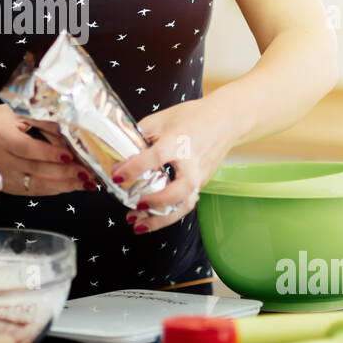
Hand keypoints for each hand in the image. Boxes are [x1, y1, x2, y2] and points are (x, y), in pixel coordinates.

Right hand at [0, 104, 95, 196]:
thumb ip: (37, 119)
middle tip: (88, 173)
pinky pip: (33, 192)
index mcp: (1, 138)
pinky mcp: (7, 187)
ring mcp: (4, 177)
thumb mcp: (11, 113)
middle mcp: (2, 161)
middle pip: (36, 170)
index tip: (71, 156)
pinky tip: (71, 187)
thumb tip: (68, 128)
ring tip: (86, 183)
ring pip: (37, 185)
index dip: (50, 154)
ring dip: (64, 186)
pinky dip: (54, 190)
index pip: (28, 149)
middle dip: (65, 173)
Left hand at [108, 99, 234, 233]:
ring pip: (184, 205)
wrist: (225, 121)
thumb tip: (121, 152)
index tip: (117, 176)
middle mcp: (191, 164)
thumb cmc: (193, 117)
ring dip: (161, 219)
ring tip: (138, 225)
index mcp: (178, 142)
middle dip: (155, 202)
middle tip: (135, 204)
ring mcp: (199, 177)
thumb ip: (141, 134)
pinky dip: (169, 214)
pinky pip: (185, 203)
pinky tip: (152, 218)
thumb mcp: (162, 118)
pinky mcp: (201, 185)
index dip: (134, 168)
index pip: (155, 158)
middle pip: (178, 191)